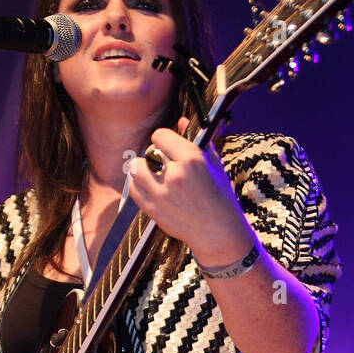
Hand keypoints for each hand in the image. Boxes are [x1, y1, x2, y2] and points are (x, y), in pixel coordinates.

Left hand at [126, 116, 252, 260]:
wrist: (218, 233)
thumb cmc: (219, 196)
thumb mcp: (214, 165)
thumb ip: (196, 141)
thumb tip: (180, 120)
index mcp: (192, 159)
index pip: (160, 135)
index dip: (163, 139)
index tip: (168, 146)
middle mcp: (175, 175)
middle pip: (147, 152)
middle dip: (154, 155)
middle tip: (163, 164)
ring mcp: (162, 194)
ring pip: (135, 169)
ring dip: (143, 170)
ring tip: (154, 175)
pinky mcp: (153, 210)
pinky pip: (133, 188)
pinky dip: (139, 186)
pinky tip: (151, 188)